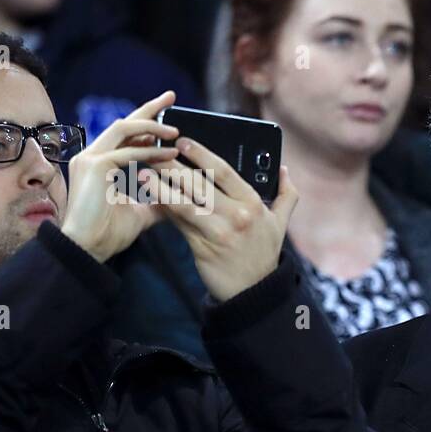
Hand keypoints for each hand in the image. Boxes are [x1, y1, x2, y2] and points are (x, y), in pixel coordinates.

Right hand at [60, 91, 180, 261]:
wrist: (88, 249)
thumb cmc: (109, 233)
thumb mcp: (143, 212)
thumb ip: (159, 198)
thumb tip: (183, 196)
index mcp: (101, 162)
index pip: (127, 135)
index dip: (148, 122)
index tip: (171, 115)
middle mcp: (93, 155)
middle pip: (124, 123)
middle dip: (149, 109)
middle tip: (171, 96)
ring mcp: (90, 158)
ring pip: (123, 129)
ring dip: (151, 126)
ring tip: (176, 131)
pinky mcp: (93, 166)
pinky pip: (126, 152)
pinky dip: (149, 152)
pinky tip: (169, 153)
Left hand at [143, 140, 299, 301]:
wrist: (254, 291)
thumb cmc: (264, 253)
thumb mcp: (280, 224)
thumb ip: (287, 195)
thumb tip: (284, 169)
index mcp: (254, 204)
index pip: (224, 171)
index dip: (201, 154)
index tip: (183, 140)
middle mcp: (237, 215)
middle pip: (200, 183)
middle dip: (173, 164)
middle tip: (154, 149)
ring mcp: (218, 232)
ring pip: (185, 202)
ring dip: (162, 185)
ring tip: (144, 171)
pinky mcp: (202, 247)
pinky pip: (180, 223)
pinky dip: (165, 208)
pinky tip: (151, 197)